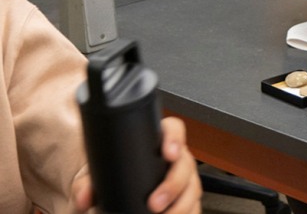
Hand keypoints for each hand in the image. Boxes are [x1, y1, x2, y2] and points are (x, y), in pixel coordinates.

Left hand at [72, 117, 201, 212]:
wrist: (113, 192)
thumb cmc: (111, 174)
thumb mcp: (96, 175)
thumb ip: (86, 184)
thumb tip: (85, 197)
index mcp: (157, 141)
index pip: (173, 129)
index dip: (175, 139)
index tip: (168, 154)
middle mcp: (175, 158)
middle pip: (186, 165)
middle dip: (173, 186)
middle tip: (155, 203)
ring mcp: (184, 179)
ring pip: (193, 189)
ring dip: (181, 207)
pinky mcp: (186, 199)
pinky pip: (194, 206)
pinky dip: (188, 213)